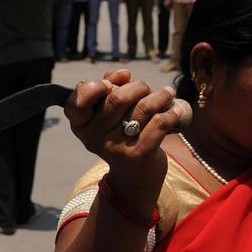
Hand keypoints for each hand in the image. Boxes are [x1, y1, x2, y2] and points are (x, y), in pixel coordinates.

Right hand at [65, 70, 187, 213]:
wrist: (134, 177)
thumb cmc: (121, 135)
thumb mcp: (107, 116)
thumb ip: (109, 89)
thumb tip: (124, 74)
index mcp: (81, 125)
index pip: (76, 102)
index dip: (91, 88)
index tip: (108, 84)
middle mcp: (94, 138)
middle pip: (116, 98)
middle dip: (137, 86)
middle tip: (146, 88)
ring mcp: (116, 147)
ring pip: (142, 108)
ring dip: (159, 95)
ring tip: (167, 93)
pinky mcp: (138, 155)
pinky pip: (159, 123)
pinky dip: (171, 113)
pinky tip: (176, 110)